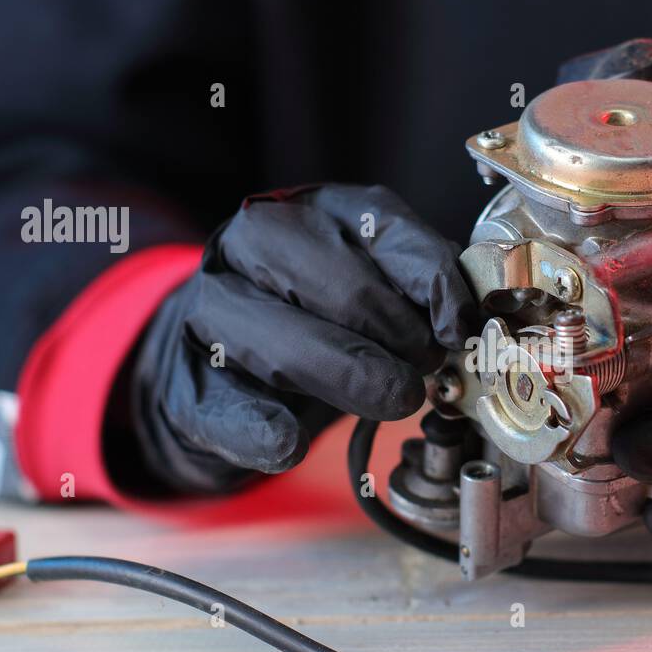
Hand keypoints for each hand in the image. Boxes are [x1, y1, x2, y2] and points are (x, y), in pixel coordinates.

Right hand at [122, 184, 474, 493]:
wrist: (226, 360)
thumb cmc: (320, 316)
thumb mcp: (376, 282)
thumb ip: (420, 290)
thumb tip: (466, 323)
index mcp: (314, 209)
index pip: (388, 229)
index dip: (436, 285)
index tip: (460, 330)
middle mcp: (253, 242)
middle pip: (343, 290)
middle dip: (399, 340)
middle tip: (426, 374)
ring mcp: (211, 308)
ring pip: (284, 343)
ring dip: (349, 378)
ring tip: (392, 399)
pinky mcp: (186, 381)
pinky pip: (226, 406)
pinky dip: (263, 429)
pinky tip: (287, 441)